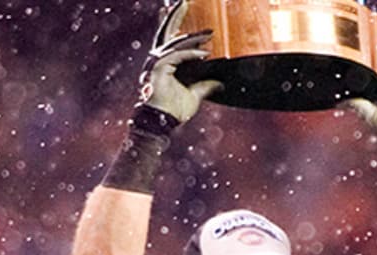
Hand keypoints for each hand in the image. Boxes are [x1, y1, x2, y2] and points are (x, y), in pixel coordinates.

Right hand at [138, 0, 222, 123]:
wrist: (162, 121)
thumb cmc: (174, 109)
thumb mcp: (195, 95)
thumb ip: (205, 85)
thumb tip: (219, 83)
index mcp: (164, 61)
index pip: (171, 37)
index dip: (177, 22)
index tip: (186, 8)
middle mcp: (157, 58)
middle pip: (167, 31)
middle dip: (176, 14)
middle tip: (185, 1)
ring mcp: (156, 62)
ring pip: (176, 43)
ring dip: (193, 37)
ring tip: (210, 33)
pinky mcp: (159, 67)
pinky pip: (179, 56)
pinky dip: (192, 53)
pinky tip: (206, 53)